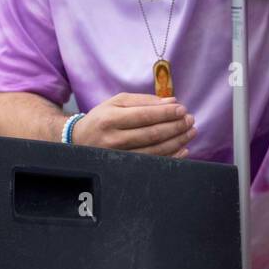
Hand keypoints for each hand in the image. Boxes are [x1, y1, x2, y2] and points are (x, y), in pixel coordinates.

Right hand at [71, 92, 195, 155]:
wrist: (79, 141)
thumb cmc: (102, 118)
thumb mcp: (116, 102)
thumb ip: (144, 100)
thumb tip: (172, 101)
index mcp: (110, 119)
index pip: (144, 116)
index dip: (166, 113)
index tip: (182, 109)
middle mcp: (113, 139)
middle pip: (152, 134)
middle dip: (176, 127)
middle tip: (190, 120)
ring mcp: (119, 157)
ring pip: (155, 150)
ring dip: (178, 141)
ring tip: (190, 132)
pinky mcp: (125, 168)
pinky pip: (154, 163)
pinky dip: (172, 157)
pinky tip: (183, 149)